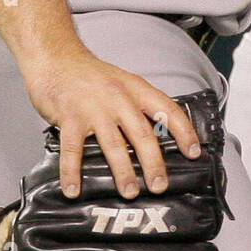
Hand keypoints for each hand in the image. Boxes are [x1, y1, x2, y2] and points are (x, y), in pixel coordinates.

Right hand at [22, 46, 201, 198]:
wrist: (56, 58)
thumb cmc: (89, 75)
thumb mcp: (122, 83)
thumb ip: (137, 106)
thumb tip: (156, 138)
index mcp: (136, 89)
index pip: (167, 110)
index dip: (183, 131)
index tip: (194, 152)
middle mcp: (118, 98)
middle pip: (142, 133)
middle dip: (153, 163)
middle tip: (160, 185)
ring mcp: (94, 108)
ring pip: (113, 144)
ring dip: (123, 171)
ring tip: (130, 191)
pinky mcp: (70, 117)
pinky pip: (72, 150)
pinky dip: (72, 172)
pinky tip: (74, 190)